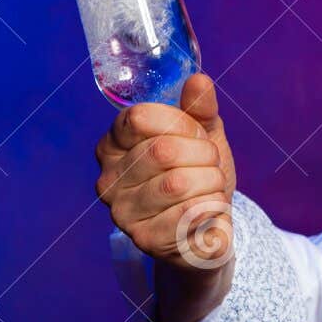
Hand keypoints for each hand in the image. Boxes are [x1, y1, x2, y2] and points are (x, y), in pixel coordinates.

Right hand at [95, 73, 236, 321]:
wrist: (207, 232)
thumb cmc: (198, 177)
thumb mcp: (202, 137)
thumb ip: (199, 109)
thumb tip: (198, 80)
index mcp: (113, 146)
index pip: (140, 118)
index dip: (181, 123)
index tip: (196, 136)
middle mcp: (108, 180)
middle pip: (163, 150)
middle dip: (203, 155)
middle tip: (210, 167)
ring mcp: (123, 214)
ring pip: (179, 182)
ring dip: (211, 182)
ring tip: (210, 190)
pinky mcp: (146, 241)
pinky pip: (191, 213)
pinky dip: (213, 208)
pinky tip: (209, 213)